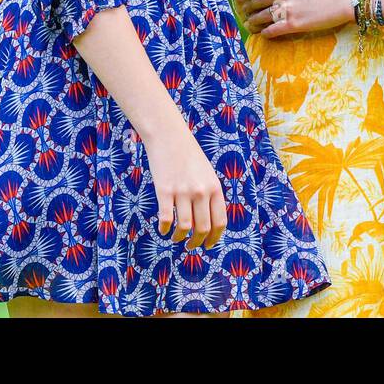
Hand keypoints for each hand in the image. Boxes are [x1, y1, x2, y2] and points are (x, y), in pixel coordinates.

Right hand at [141, 122, 227, 250]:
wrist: (169, 136)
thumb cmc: (188, 156)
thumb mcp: (206, 174)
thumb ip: (209, 195)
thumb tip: (208, 221)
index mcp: (215, 188)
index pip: (220, 222)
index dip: (214, 238)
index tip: (208, 245)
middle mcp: (201, 191)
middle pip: (203, 228)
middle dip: (197, 243)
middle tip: (191, 247)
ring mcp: (183, 191)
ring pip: (185, 228)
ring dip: (180, 238)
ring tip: (176, 238)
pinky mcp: (164, 191)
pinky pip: (166, 219)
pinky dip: (164, 229)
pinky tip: (163, 229)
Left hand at [243, 0, 353, 37]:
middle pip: (254, 2)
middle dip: (248, 9)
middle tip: (246, 13)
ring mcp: (285, 9)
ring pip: (259, 17)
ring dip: (253, 22)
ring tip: (252, 25)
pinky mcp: (292, 24)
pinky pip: (270, 31)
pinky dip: (264, 33)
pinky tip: (264, 34)